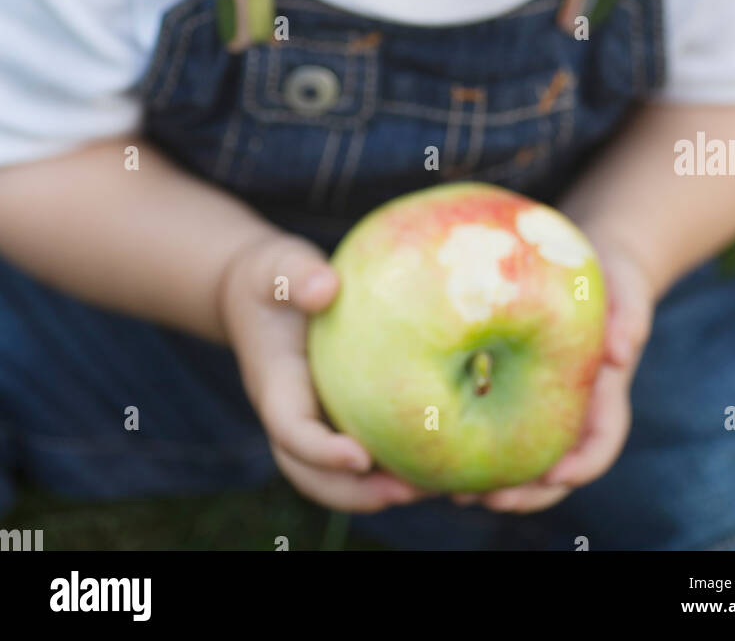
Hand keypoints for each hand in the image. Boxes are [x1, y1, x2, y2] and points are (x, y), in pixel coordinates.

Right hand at [217, 232, 434, 512]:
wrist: (264, 294)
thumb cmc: (275, 278)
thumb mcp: (279, 266)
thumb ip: (296, 273)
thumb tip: (325, 286)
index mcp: (277, 384)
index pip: (290, 429)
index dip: (320, 451)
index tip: (360, 456)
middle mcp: (297, 414)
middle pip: (312, 474)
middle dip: (356, 492)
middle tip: (408, 491)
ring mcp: (318, 422)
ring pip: (339, 477)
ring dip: (381, 491)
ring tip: (435, 489)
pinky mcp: (344, 417)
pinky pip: (367, 453)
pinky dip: (398, 467)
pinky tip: (445, 464)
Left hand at [450, 229, 655, 512]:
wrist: (593, 265)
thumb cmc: (613, 276)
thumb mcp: (626, 288)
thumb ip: (628, 318)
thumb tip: (618, 352)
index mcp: (603, 397)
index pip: (598, 447)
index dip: (580, 468)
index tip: (554, 476)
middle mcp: (570, 411)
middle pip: (553, 470)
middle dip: (524, 493)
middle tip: (490, 500)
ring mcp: (540, 404)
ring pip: (518, 458)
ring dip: (490, 482)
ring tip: (452, 493)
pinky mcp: (509, 386)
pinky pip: (490, 423)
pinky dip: (467, 443)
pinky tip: (434, 450)